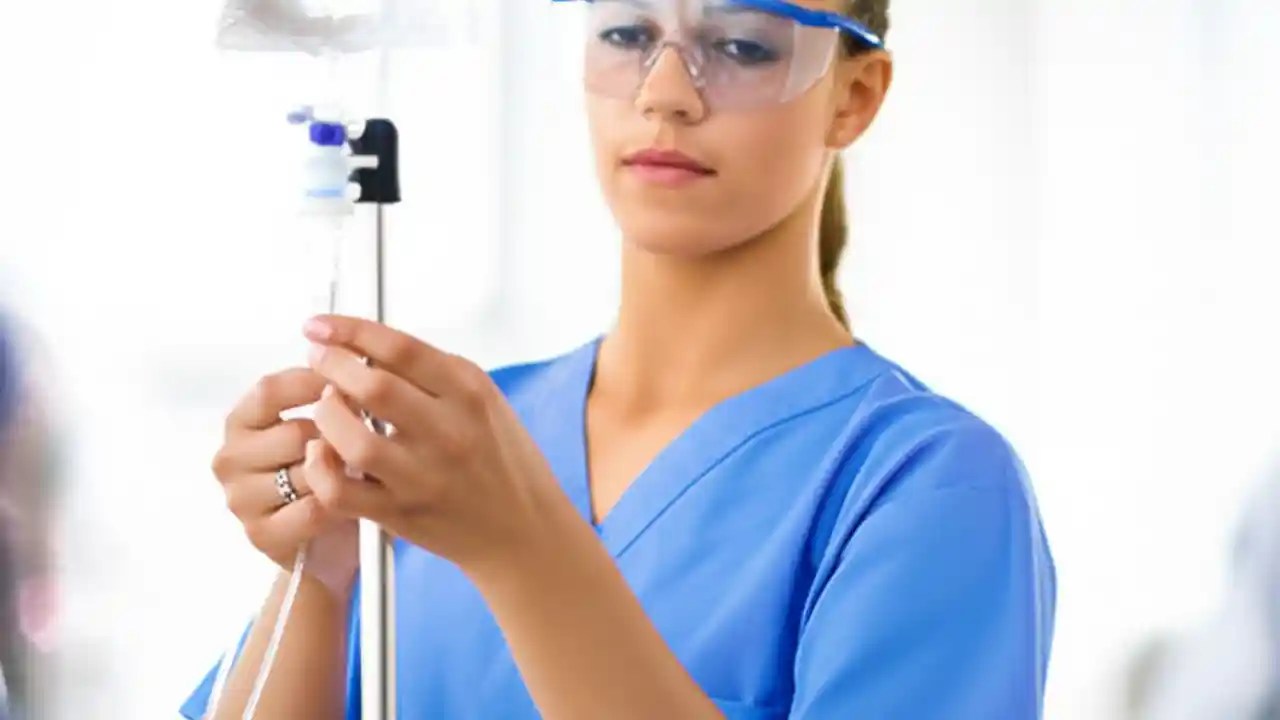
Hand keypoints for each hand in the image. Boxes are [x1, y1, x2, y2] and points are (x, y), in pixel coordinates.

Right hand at [212, 368, 358, 599]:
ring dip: (338, 475)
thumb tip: (356, 368)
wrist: (326, 542)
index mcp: (241, 422)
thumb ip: (328, 399)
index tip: (347, 386)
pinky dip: (338, 506)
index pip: (269, 390)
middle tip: (356, 447)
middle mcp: (231, 458)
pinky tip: (347, 505)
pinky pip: (312, 509)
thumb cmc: (326, 474)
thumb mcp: (321, 427)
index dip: (312, 384)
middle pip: (294, 433)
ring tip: (352, 478)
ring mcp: (240, 498)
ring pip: (305, 472)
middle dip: (335, 438)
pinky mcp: (260, 533)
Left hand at [302, 316, 569, 573]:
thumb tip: (368, 347)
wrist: (524, 530)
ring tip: (326, 406)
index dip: (350, 330)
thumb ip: (433, 375)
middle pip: (372, 386)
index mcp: (471, 394)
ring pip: (351, 438)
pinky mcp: (402, 514)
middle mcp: (449, 433)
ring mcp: (423, 476)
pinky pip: (341, 491)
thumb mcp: (485, 402)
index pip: (401, 348)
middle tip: (318, 359)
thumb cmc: (502, 462)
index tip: (321, 326)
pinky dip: (321, 468)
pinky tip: (323, 453)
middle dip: (331, 365)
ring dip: (326, 415)